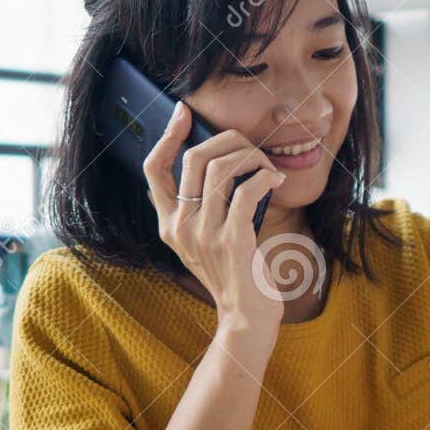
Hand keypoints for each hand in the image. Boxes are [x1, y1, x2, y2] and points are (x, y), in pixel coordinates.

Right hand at [142, 101, 286, 333]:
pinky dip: (264, 176)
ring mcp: (205, 233)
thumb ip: (197, 213)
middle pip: (192, 159)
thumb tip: (203, 172)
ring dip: (250, 157)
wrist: (246, 318)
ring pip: (221, 169)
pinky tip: (274, 178)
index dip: (167, 135)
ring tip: (267, 165)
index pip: (154, 169)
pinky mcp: (233, 240)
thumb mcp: (203, 244)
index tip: (185, 112)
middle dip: (224, 141)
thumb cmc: (234, 276)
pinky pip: (247, 190)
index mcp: (169, 224)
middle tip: (249, 145)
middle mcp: (181, 226)